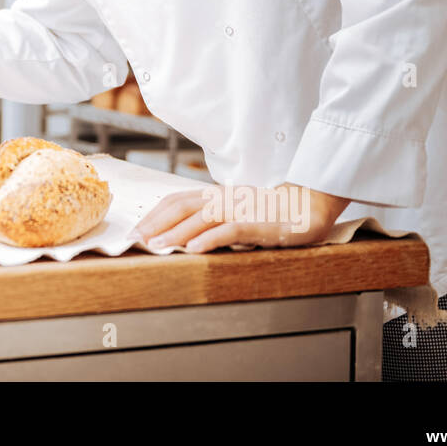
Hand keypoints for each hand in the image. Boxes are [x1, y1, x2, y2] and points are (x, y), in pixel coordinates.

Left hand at [126, 182, 350, 252]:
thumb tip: (181, 231)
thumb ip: (211, 217)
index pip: (177, 200)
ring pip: (202, 218)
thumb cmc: (271, 211)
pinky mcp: (259, 224)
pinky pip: (230, 230)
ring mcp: (242, 210)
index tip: (137, 228)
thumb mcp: (235, 211)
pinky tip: (195, 249)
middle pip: (182, 206)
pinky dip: (210, 239)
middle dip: (156, 222)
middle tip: (137, 238)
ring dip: (177, 232)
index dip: (155, 213)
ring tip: (157, 245)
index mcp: (216, 196)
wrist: (309, 204)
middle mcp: (225, 199)